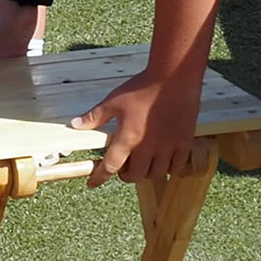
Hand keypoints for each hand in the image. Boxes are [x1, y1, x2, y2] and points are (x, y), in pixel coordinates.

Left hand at [70, 70, 202, 187]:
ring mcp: (167, 147)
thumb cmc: (142, 88)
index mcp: (128, 138)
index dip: (99, 177)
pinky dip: (168, 168)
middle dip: (126, 175)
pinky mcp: (184, 143)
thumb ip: (95, 116)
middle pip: (135, 176)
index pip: (110, 166)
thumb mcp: (114, 101)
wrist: (174, 77)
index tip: (92, 183)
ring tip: (143, 163)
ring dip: (146, 172)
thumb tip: (76, 124)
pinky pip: (176, 167)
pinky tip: (164, 161)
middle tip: (123, 167)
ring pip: (156, 174)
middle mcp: (148, 147)